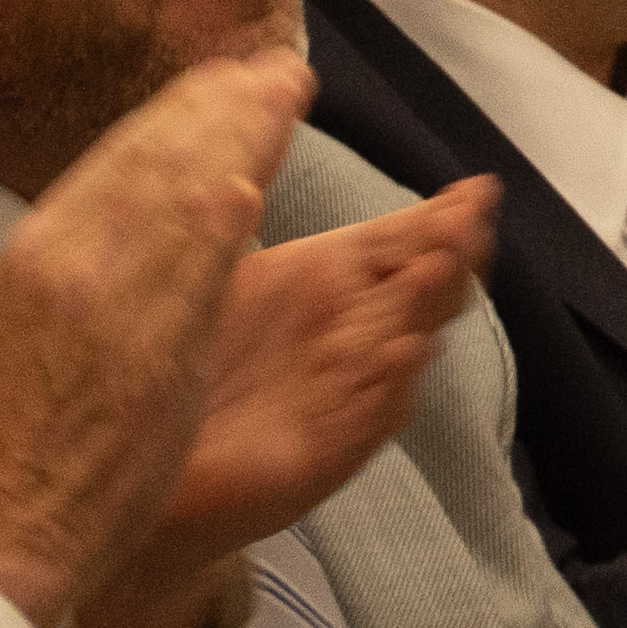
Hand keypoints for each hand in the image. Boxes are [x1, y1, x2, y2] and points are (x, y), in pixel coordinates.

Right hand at [0, 51, 311, 627]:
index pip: (115, 159)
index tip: (219, 75)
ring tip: (290, 96)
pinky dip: (227, 227)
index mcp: (28, 253)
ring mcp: (122, 314)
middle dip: (226, 109)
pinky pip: (201, 279)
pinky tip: (256, 181)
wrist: (5, 531)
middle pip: (163, 166)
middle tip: (277, 67)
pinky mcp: (162, 361)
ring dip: (247, 145)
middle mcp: (77, 270)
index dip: (173, 112)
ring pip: (191, 208)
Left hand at [78, 176, 498, 627]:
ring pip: (403, 344)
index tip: (477, 188)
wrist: (149, 463)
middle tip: (470, 220)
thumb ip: (252, 221)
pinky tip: (401, 351)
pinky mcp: (324, 450)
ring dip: (424, 308)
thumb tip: (250, 164)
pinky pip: (367, 414)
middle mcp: (353, 335)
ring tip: (441, 266)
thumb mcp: (228, 277)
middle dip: (450, 254)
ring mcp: (346, 393)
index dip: (444, 217)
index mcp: (334, 283)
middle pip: (423, 288)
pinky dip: (387, 383)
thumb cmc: (192, 364)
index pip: (406, 240)